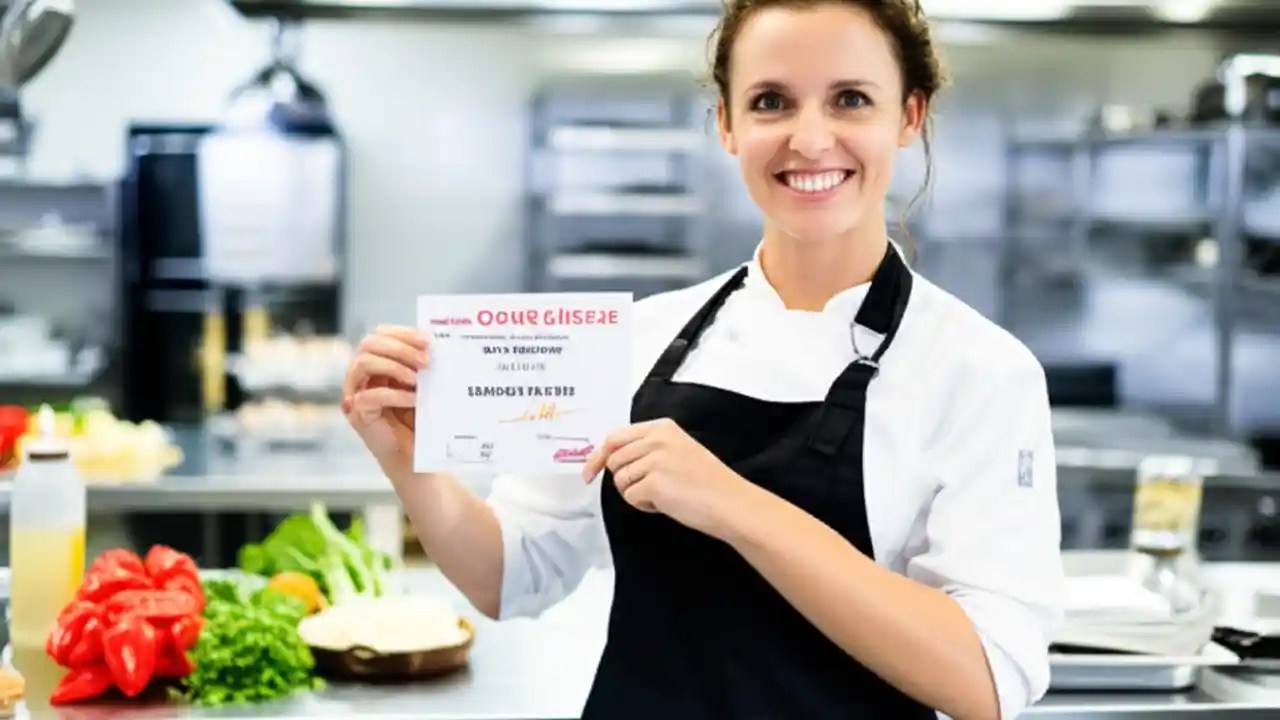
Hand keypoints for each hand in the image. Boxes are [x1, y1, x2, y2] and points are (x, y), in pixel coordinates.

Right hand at [342, 325, 428, 475]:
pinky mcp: (357, 414)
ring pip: (364, 363)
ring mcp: (356, 392)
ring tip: (416, 379)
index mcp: (377, 361)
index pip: (381, 334)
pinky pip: (369, 396)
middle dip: (400, 348)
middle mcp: (362, 374)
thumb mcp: (423, 384)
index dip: (402, 333)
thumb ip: (422, 364)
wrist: (416, 454)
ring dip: (393, 366)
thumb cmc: (419, 417)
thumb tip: (435, 343)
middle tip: (426, 361)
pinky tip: (413, 400)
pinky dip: (393, 394)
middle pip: (369, 343)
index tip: (428, 341)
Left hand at [581, 418, 751, 539]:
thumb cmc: (707, 481)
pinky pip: (630, 497)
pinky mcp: (653, 483)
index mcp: (661, 427)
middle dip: (624, 479)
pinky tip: (666, 503)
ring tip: (664, 495)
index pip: (615, 437)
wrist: (730, 502)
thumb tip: (612, 459)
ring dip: (636, 493)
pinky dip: (644, 505)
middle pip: (614, 460)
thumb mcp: (678, 450)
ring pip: (620, 481)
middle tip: (647, 489)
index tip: (589, 473)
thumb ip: (648, 447)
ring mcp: (654, 460)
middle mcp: (656, 439)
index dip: (598, 457)